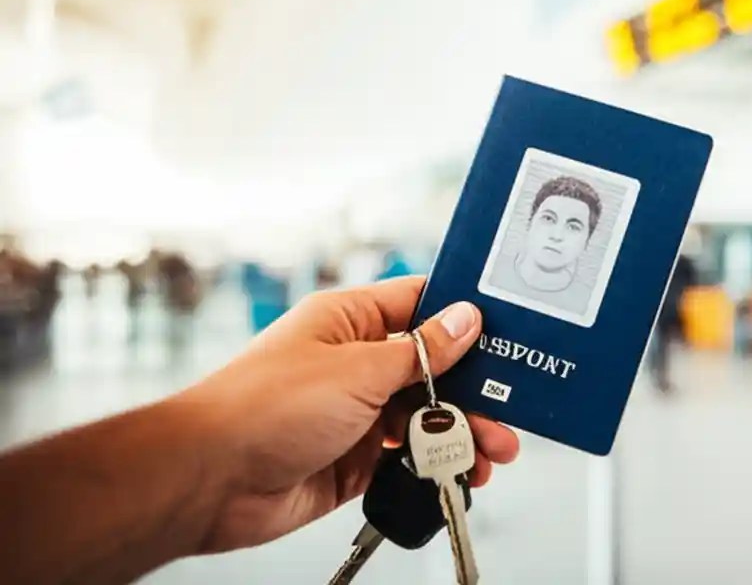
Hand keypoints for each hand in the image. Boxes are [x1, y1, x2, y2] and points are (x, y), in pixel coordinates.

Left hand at [175, 276, 518, 551]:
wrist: (209, 481)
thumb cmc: (259, 408)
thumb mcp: (358, 368)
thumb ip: (421, 351)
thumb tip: (465, 320)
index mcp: (349, 321)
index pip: (419, 305)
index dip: (463, 316)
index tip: (505, 333)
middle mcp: (354, 363)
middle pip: (432, 369)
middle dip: (473, 391)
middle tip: (507, 411)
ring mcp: (354, 412)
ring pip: (425, 417)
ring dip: (460, 434)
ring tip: (489, 455)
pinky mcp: (354, 459)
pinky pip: (408, 458)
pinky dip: (435, 465)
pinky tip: (455, 473)